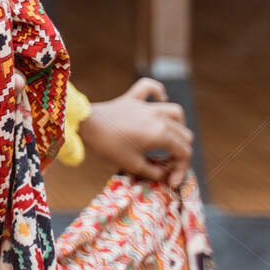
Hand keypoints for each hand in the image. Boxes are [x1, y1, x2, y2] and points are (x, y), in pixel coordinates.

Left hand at [78, 77, 192, 185]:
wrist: (85, 126)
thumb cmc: (108, 146)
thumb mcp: (133, 165)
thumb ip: (155, 172)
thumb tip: (167, 177)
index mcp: (162, 134)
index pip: (184, 152)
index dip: (181, 170)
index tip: (171, 182)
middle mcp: (159, 117)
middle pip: (184, 134)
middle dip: (180, 152)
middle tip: (168, 165)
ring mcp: (146, 106)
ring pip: (175, 112)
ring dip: (177, 126)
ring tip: (169, 139)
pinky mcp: (131, 98)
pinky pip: (149, 87)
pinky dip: (157, 91)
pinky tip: (159, 100)